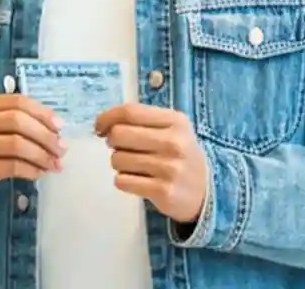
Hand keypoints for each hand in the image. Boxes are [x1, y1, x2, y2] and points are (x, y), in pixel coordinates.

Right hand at [0, 95, 66, 212]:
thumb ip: (23, 125)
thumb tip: (57, 131)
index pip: (17, 101)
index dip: (42, 113)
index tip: (60, 127)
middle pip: (17, 120)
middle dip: (44, 135)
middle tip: (61, 149)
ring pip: (16, 144)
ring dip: (41, 155)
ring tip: (55, 164)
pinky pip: (11, 165)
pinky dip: (31, 169)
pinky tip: (40, 173)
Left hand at [94, 104, 207, 223]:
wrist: (205, 193)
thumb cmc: (178, 155)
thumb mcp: (171, 130)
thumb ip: (141, 121)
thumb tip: (103, 125)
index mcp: (176, 121)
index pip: (130, 112)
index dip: (107, 118)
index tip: (100, 128)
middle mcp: (174, 142)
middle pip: (119, 134)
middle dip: (112, 142)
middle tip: (122, 149)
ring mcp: (170, 168)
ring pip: (117, 159)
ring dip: (119, 164)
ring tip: (135, 167)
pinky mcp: (163, 191)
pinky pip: (122, 181)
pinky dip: (123, 181)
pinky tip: (138, 181)